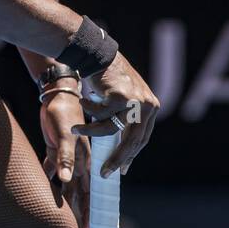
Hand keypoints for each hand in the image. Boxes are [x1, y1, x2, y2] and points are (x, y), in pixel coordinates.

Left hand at [40, 88, 89, 227]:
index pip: (88, 190)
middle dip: (80, 212)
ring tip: (63, 219)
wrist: (55, 94)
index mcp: (84, 159)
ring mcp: (65, 157)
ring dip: (65, 201)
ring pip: (66, 185)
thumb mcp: (64, 133)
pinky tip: (42, 193)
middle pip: (79, 192)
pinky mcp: (53, 150)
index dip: (90, 209)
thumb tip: (65, 179)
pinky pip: (50, 171)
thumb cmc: (63, 111)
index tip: (89, 227)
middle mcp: (77, 161)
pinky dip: (48, 182)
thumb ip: (65, 156)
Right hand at [70, 51, 159, 177]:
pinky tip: (82, 103)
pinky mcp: (120, 97)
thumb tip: (125, 153)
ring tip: (77, 130)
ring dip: (91, 132)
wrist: (101, 55)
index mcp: (151, 108)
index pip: (142, 139)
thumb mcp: (125, 102)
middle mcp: (148, 105)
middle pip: (132, 141)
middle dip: (117, 159)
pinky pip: (100, 115)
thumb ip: (128, 121)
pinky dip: (88, 112)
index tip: (121, 170)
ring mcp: (135, 101)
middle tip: (104, 171)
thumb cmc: (110, 80)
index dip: (130, 156)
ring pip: (111, 129)